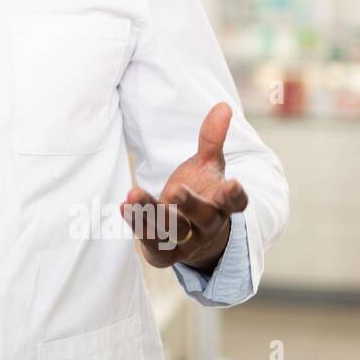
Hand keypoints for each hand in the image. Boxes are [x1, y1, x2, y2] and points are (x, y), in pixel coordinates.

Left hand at [121, 102, 247, 273]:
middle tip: (174, 191)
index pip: (236, 203)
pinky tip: (124, 207)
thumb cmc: (202, 193)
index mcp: (223, 204)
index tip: (232, 184)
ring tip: (133, 195)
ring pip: (172, 230)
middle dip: (189, 205)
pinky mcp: (165, 253)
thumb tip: (223, 106)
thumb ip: (212, 140)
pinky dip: (137, 224)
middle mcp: (208, 225)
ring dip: (152, 214)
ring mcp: (188, 242)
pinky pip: (151, 241)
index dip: (234, 195)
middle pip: (203, 217)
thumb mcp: (208, 166)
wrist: (191, 236)